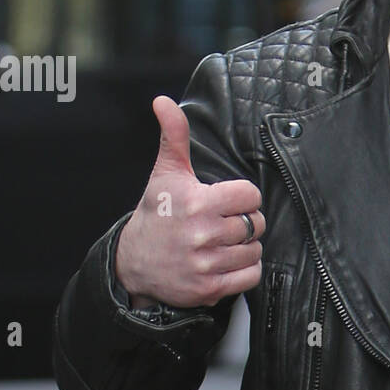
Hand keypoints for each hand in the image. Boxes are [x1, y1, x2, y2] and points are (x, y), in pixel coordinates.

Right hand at [114, 96, 263, 307]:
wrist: (134, 263)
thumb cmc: (158, 214)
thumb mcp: (165, 173)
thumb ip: (173, 136)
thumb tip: (163, 101)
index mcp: (196, 203)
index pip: (250, 195)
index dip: (242, 197)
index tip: (226, 200)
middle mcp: (202, 234)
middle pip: (256, 223)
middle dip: (244, 221)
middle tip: (223, 222)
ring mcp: (206, 264)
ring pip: (255, 249)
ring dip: (245, 246)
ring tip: (222, 242)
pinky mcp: (210, 289)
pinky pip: (251, 275)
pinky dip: (245, 270)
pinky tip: (226, 261)